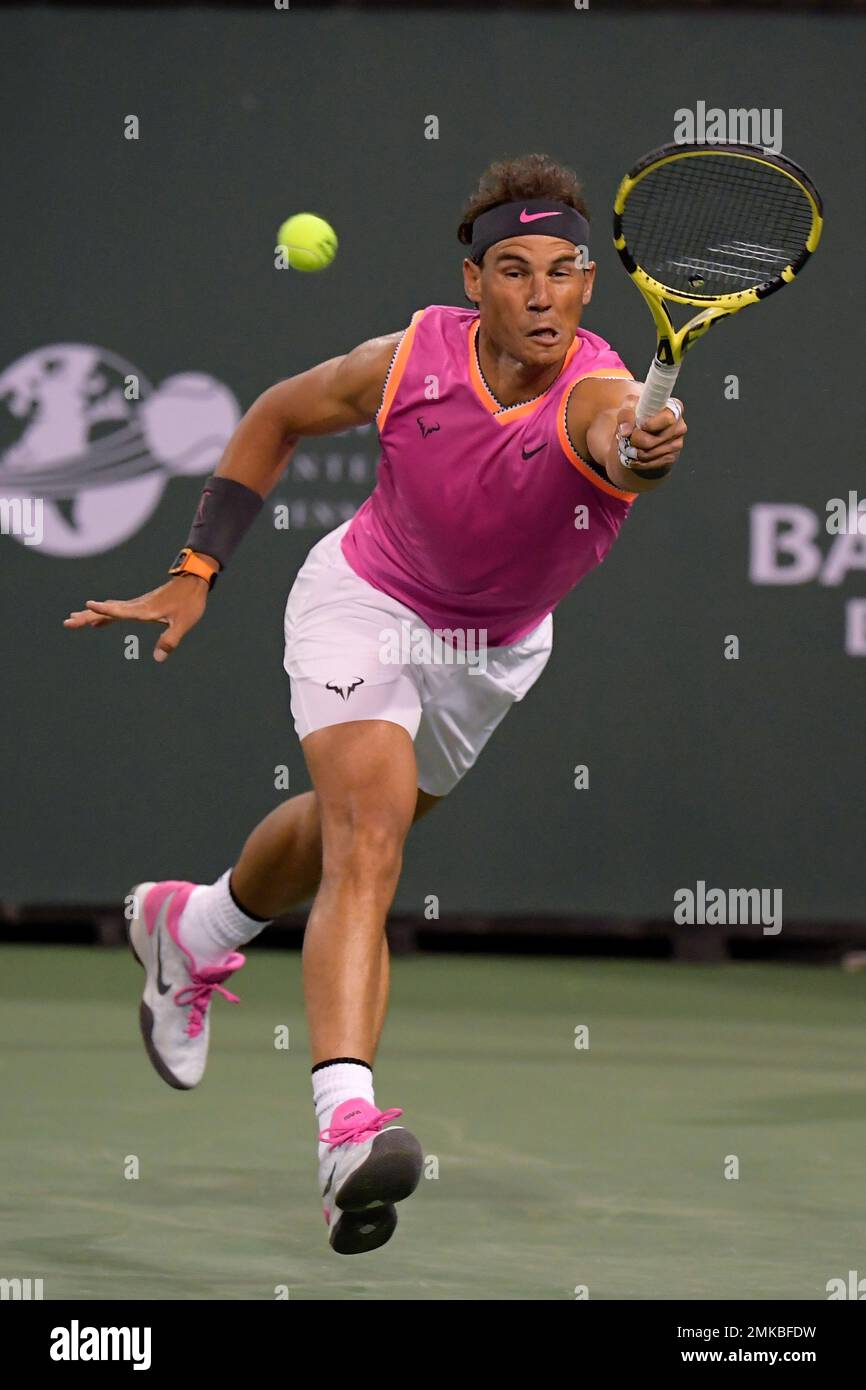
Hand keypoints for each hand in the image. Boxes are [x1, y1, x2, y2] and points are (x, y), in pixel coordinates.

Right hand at [63, 574, 208, 662]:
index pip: (120, 611)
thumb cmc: (189, 602)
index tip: (87, 605)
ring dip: (91, 615)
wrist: (193, 582)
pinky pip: (117, 611)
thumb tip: (158, 658)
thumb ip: (170, 640)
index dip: (104, 611)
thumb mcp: (183, 623)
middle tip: (67, 622)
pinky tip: (98, 622)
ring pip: (109, 610)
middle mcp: (137, 606)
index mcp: (144, 610)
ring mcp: (137, 605)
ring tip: (73, 619)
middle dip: (87, 616)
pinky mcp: (140, 606)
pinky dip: (105, 615)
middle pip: (107, 611)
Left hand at [615, 397, 686, 473]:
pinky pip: (649, 464)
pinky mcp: (671, 458)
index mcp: (674, 408)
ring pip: (648, 454)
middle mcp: (679, 426)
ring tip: (628, 445)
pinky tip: (634, 455)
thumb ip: (626, 415)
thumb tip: (625, 431)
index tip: (640, 425)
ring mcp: (677, 444)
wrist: (641, 431)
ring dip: (633, 452)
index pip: (667, 418)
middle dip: (634, 441)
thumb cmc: (639, 415)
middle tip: (628, 437)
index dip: (650, 424)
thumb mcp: (629, 407)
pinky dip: (637, 461)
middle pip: (651, 440)